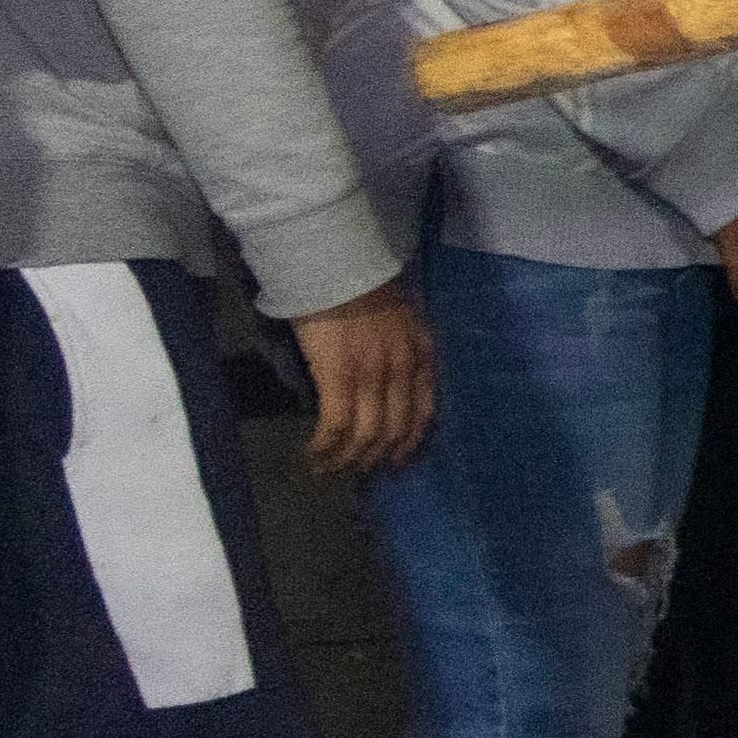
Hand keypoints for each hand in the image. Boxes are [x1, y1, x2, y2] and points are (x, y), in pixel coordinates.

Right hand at [286, 278, 440, 479]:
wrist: (338, 264)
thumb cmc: (360, 287)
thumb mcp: (398, 320)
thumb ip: (398, 350)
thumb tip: (380, 380)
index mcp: (421, 356)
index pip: (423, 413)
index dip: (407, 443)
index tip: (394, 461)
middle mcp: (403, 370)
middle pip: (395, 431)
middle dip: (375, 459)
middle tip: (355, 472)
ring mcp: (372, 375)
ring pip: (366, 435)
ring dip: (347, 460)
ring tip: (329, 471)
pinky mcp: (339, 376)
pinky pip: (336, 425)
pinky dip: (326, 447)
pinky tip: (314, 456)